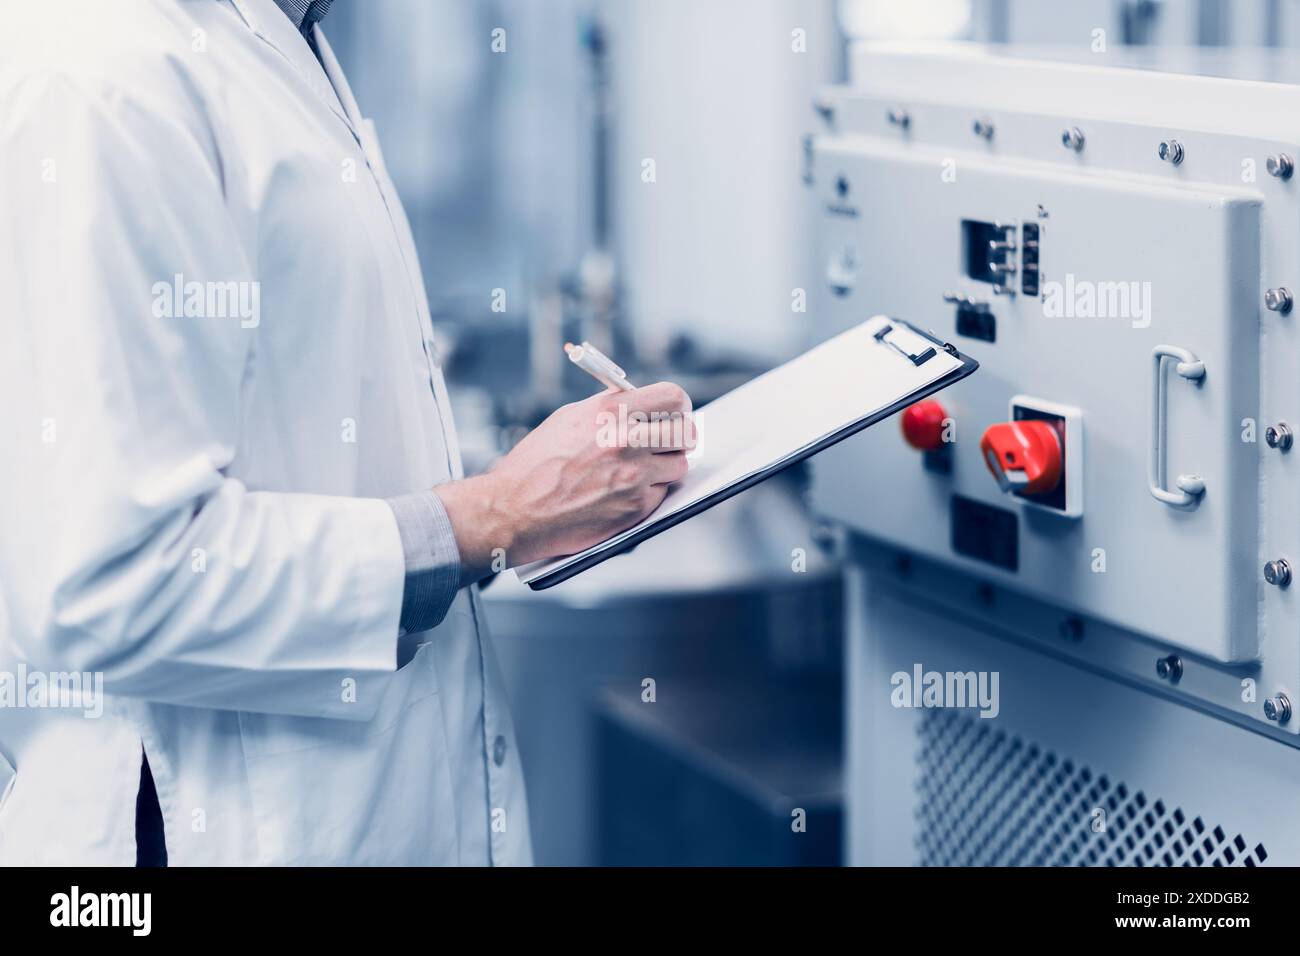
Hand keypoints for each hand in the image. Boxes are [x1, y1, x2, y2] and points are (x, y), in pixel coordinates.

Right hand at [434, 382, 694, 580]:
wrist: (513, 510)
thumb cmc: (534, 465)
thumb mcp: (569, 419)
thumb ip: (609, 407)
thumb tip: (639, 404)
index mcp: (611, 412)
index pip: (673, 398)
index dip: (679, 406)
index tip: (676, 413)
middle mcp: (627, 441)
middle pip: (686, 433)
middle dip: (680, 438)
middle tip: (669, 443)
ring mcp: (634, 477)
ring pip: (678, 467)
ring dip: (665, 468)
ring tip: (638, 470)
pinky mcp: (634, 509)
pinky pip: (660, 495)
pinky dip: (647, 494)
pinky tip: (621, 492)